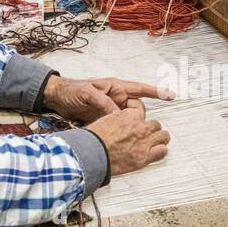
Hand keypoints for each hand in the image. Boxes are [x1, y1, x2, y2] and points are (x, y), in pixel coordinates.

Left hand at [41, 74, 172, 121]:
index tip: (170, 95)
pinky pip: (118, 126)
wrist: (56, 99)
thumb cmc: (72, 90)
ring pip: (128, 120)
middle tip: (130, 125)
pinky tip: (120, 138)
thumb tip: (117, 114)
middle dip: (137, 118)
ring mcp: (111, 110)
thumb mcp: (87, 93)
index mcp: (115, 88)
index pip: (140, 89)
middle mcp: (116, 98)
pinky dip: (121, 131)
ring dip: (129, 126)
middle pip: (137, 109)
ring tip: (122, 133)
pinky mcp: (105, 120)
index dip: (156, 92)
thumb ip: (103, 102)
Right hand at [87, 100, 169, 175]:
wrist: (92, 154)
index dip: (140, 118)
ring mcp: (144, 141)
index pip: (141, 111)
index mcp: (128, 115)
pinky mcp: (145, 156)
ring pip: (163, 136)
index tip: (139, 122)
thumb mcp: (103, 121)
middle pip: (155, 124)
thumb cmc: (93, 140)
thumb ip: (115, 119)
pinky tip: (156, 152)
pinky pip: (162, 151)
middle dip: (151, 129)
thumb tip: (115, 121)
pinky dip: (160, 151)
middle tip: (147, 134)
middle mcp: (139, 126)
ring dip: (159, 139)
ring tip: (157, 142)